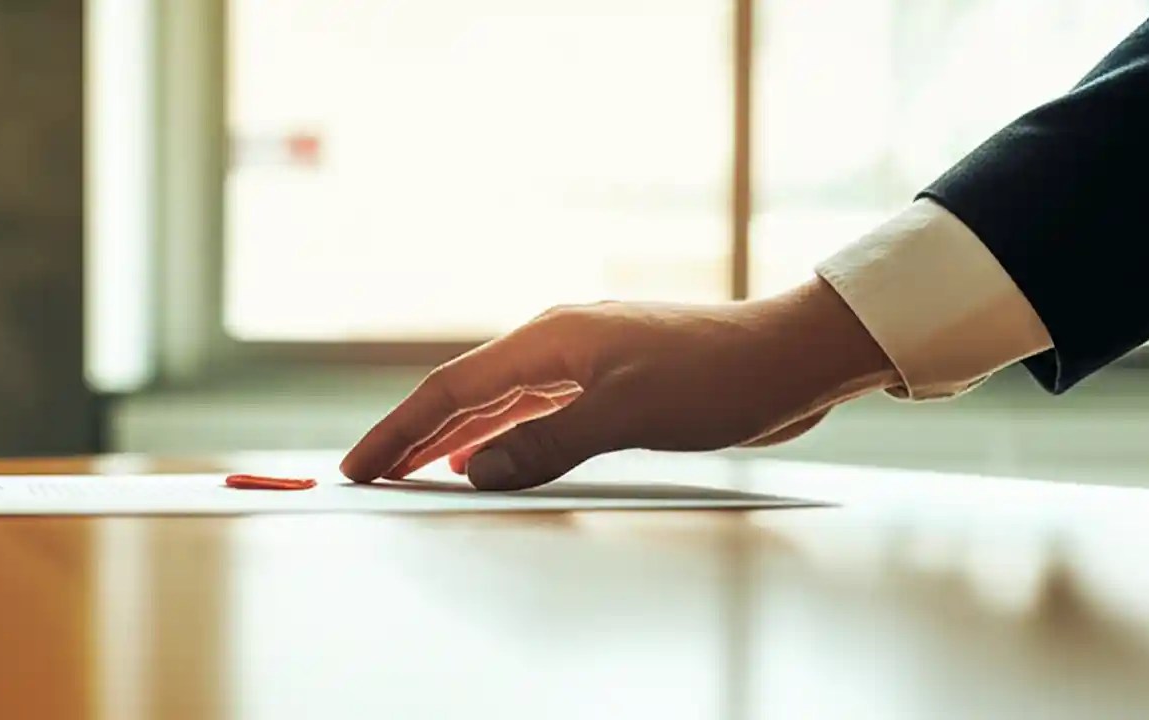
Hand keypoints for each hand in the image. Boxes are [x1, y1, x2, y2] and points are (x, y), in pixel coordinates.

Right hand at [341, 277, 897, 489]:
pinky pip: (536, 412)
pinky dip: (504, 436)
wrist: (788, 357)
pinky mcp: (611, 382)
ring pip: (500, 404)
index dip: (401, 429)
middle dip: (416, 434)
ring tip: (416, 468)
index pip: (453, 388)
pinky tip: (493, 455)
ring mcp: (585, 362)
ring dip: (457, 438)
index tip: (360, 464)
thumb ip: (548, 442)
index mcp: (551, 339)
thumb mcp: (628, 413)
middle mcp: (559, 344)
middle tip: (372, 472)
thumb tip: (477, 471)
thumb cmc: (717, 375)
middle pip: (467, 393)